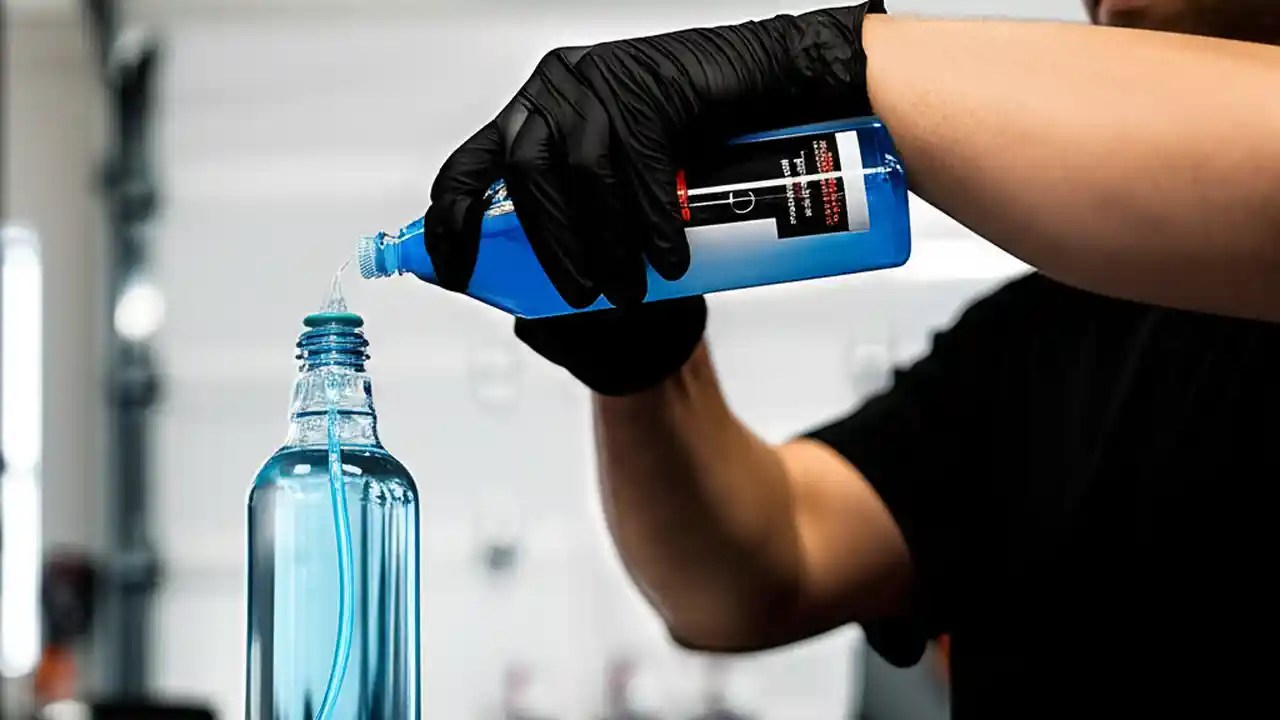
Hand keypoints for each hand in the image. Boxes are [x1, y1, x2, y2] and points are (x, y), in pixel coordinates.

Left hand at [424, 1, 886, 308]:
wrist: (769, 84)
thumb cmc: (696, 140)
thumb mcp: (622, 178)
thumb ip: (580, 212)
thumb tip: (540, 290)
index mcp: (535, 113)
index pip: (470, 165)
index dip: (451, 222)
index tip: (450, 272)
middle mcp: (558, 90)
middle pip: (526, 177)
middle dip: (551, 250)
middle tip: (581, 298)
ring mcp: (602, 83)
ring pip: (582, 177)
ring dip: (603, 248)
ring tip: (630, 291)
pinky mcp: (649, 87)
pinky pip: (641, 168)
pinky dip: (652, 225)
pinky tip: (668, 262)